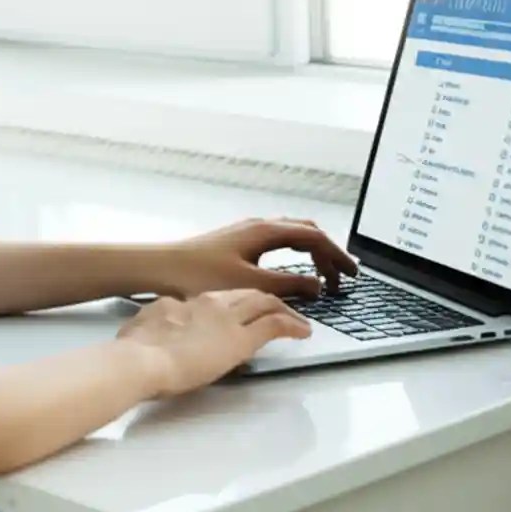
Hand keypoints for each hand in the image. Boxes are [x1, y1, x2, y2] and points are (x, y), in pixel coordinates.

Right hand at [117, 290, 310, 397]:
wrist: (142, 359)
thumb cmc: (135, 352)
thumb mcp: (140, 330)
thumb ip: (152, 328)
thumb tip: (149, 331)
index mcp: (183, 303)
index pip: (214, 300)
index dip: (230, 304)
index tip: (236, 312)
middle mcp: (209, 303)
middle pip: (245, 293)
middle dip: (263, 298)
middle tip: (275, 307)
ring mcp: (227, 318)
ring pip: (265, 302)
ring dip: (283, 309)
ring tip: (295, 318)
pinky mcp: (242, 339)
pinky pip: (276, 325)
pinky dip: (293, 325)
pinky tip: (303, 331)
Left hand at [168, 218, 358, 298]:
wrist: (159, 267)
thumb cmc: (198, 275)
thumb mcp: (249, 284)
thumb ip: (287, 285)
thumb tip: (317, 285)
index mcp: (265, 231)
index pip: (314, 236)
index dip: (337, 256)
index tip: (352, 275)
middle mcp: (258, 226)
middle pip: (306, 232)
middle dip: (328, 254)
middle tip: (343, 278)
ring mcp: (246, 233)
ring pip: (291, 236)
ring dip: (311, 255)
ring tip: (323, 277)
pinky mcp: (236, 243)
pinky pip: (276, 243)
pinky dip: (293, 256)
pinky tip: (290, 273)